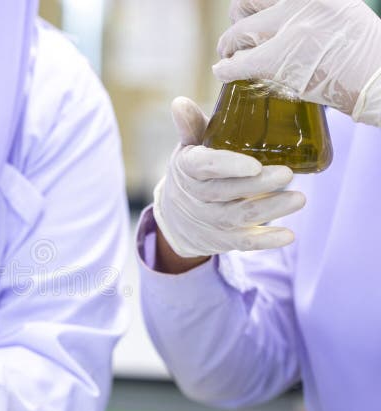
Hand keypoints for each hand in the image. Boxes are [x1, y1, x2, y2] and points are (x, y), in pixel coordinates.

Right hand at [153, 97, 305, 258]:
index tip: (254, 164)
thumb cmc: (193, 172)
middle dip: (258, 185)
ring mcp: (209, 220)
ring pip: (239, 217)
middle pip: (225, 193)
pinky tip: (288, 236)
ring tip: (299, 198)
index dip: (228, 166)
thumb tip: (180, 102)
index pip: (205, 167)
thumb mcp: (189, 148)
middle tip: (288, 174)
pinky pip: (243, 243)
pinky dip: (265, 241)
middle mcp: (196, 197)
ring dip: (270, 210)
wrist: (177, 218)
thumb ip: (192, 127)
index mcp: (188, 168)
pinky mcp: (222, 240)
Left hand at [214, 0, 380, 123]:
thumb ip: (310, 9)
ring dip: (229, 46)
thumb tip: (279, 14)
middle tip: (234, 38)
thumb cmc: (363, 52)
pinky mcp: (280, 58)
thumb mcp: (340, 10)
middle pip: (246, 3)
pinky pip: (240, 62)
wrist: (379, 77)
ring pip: (240, 33)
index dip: (251, 4)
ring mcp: (290, 29)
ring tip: (228, 56)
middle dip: (236, 21)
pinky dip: (227, 68)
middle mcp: (301, 2)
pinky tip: (223, 71)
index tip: (248, 12)